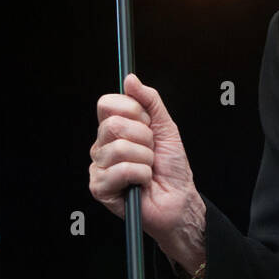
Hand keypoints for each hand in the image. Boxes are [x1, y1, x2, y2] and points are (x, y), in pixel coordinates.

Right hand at [88, 73, 205, 270]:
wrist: (179, 199)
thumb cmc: (172, 167)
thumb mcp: (165, 126)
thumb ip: (149, 101)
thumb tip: (130, 79)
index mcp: (114, 129)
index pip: (107, 104)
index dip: (133, 111)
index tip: (148, 123)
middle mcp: (102, 146)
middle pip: (112, 125)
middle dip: (144, 137)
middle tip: (151, 151)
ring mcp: (98, 167)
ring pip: (119, 149)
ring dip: (145, 159)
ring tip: (149, 168)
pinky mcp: (99, 188)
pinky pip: (120, 171)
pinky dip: (141, 175)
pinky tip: (142, 183)